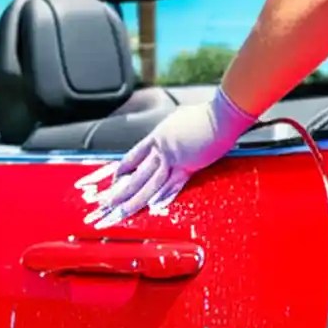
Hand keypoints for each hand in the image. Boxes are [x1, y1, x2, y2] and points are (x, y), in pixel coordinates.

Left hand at [80, 88, 256, 228]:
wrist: (220, 114)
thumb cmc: (203, 116)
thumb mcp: (177, 121)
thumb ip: (169, 134)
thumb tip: (167, 138)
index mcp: (156, 138)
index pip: (131, 158)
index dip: (121, 171)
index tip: (113, 182)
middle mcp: (161, 151)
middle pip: (135, 176)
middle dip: (119, 193)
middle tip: (106, 206)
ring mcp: (174, 160)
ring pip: (149, 185)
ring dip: (134, 201)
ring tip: (121, 212)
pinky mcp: (190, 168)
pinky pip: (174, 185)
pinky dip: (163, 196)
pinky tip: (152, 206)